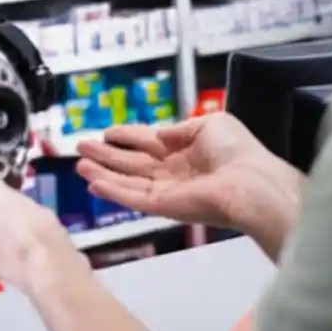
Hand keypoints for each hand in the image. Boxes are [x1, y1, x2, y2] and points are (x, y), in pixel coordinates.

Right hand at [76, 113, 302, 258]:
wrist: (251, 184)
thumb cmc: (238, 152)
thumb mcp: (211, 123)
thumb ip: (181, 127)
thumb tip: (160, 133)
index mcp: (185, 151)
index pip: (149, 143)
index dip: (127, 136)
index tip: (107, 132)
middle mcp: (173, 171)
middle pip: (132, 162)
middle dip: (106, 155)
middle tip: (82, 147)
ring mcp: (166, 190)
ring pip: (126, 181)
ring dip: (102, 173)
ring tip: (80, 164)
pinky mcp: (162, 206)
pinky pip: (131, 198)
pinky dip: (112, 191)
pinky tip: (93, 183)